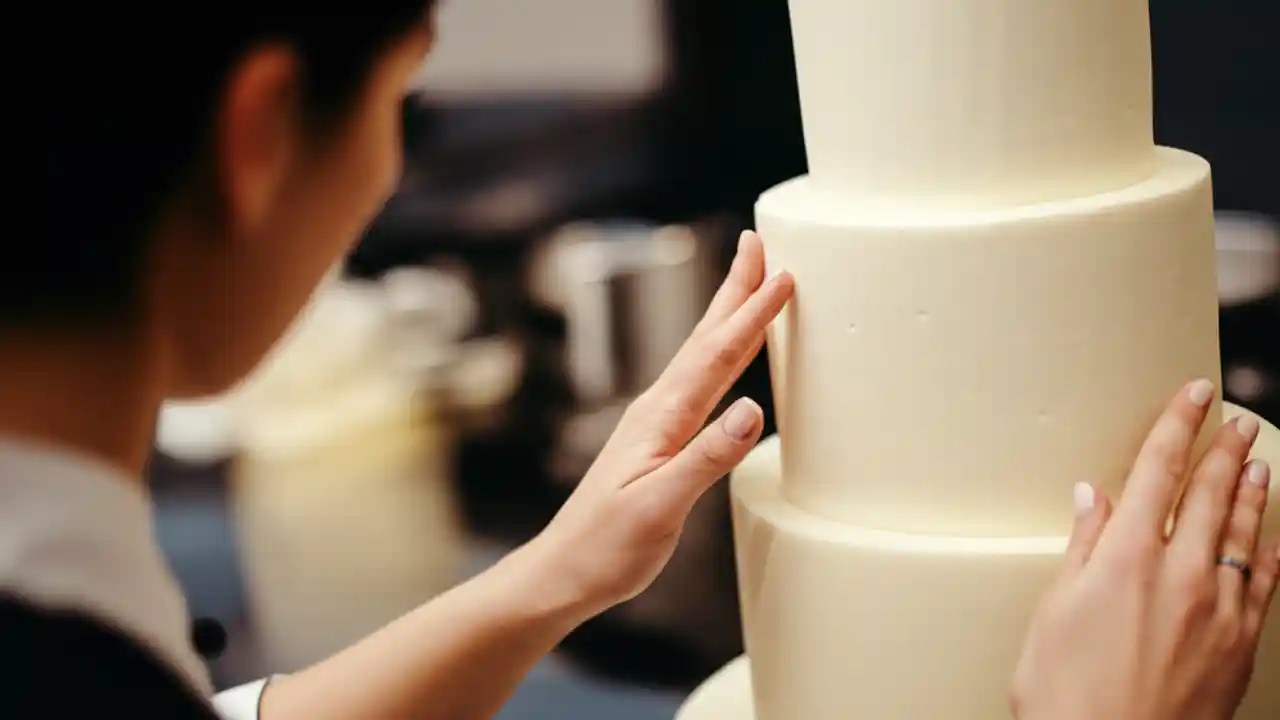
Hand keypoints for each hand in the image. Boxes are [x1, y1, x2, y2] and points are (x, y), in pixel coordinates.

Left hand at [530, 230, 792, 616]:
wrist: (564, 571)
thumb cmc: (607, 547)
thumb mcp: (660, 507)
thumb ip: (707, 457)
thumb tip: (752, 408)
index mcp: (662, 418)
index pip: (718, 356)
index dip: (753, 315)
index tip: (784, 274)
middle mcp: (658, 409)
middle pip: (706, 337)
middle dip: (735, 288)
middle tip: (759, 241)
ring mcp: (657, 423)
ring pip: (701, 355)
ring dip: (727, 315)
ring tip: (748, 282)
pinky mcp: (658, 441)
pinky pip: (699, 382)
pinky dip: (720, 356)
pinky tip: (726, 359)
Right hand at [1012, 380, 1279, 719]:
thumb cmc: (1067, 697)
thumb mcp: (1054, 612)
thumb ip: (1082, 548)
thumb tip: (1093, 499)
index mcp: (1126, 557)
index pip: (1159, 470)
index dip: (1178, 425)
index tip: (1193, 394)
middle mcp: (1180, 574)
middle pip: (1209, 492)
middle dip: (1224, 448)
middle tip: (1237, 419)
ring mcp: (1218, 610)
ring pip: (1243, 531)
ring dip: (1252, 489)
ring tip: (1259, 461)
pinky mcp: (1240, 645)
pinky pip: (1264, 582)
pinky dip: (1269, 550)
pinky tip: (1272, 538)